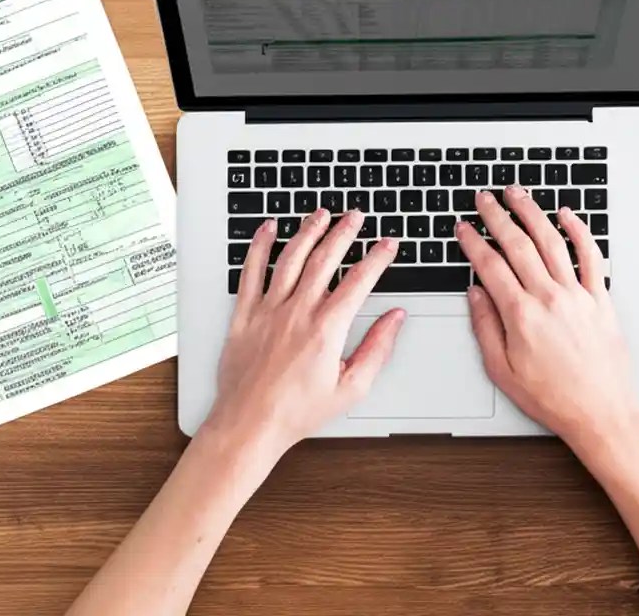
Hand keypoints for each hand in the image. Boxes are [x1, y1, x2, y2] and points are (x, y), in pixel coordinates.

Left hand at [203, 209, 405, 459]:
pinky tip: (268, 229)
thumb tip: (394, 319)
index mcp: (326, 329)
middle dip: (344, 233)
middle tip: (355, 216)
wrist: (250, 424)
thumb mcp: (351, 388)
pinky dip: (259, 247)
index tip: (387, 244)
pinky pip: (250, 272)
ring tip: (321, 214)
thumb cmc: (297, 413)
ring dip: (308, 232)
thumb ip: (377, 348)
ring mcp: (268, 311)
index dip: (377, 258)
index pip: (358, 282)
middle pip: (324, 260)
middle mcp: (297, 312)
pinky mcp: (244, 316)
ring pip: (290, 259)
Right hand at [455, 187, 638, 447]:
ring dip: (532, 213)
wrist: (600, 412)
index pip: (490, 266)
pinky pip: (590, 256)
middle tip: (484, 198)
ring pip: (552, 241)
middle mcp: (550, 298)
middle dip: (497, 216)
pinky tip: (567, 215)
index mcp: (521, 315)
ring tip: (518, 194)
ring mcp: (578, 295)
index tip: (463, 227)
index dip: (473, 242)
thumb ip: (485, 327)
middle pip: (518, 244)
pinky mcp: (600, 299)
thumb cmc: (553, 397)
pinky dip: (579, 231)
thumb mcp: (502, 370)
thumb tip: (475, 294)